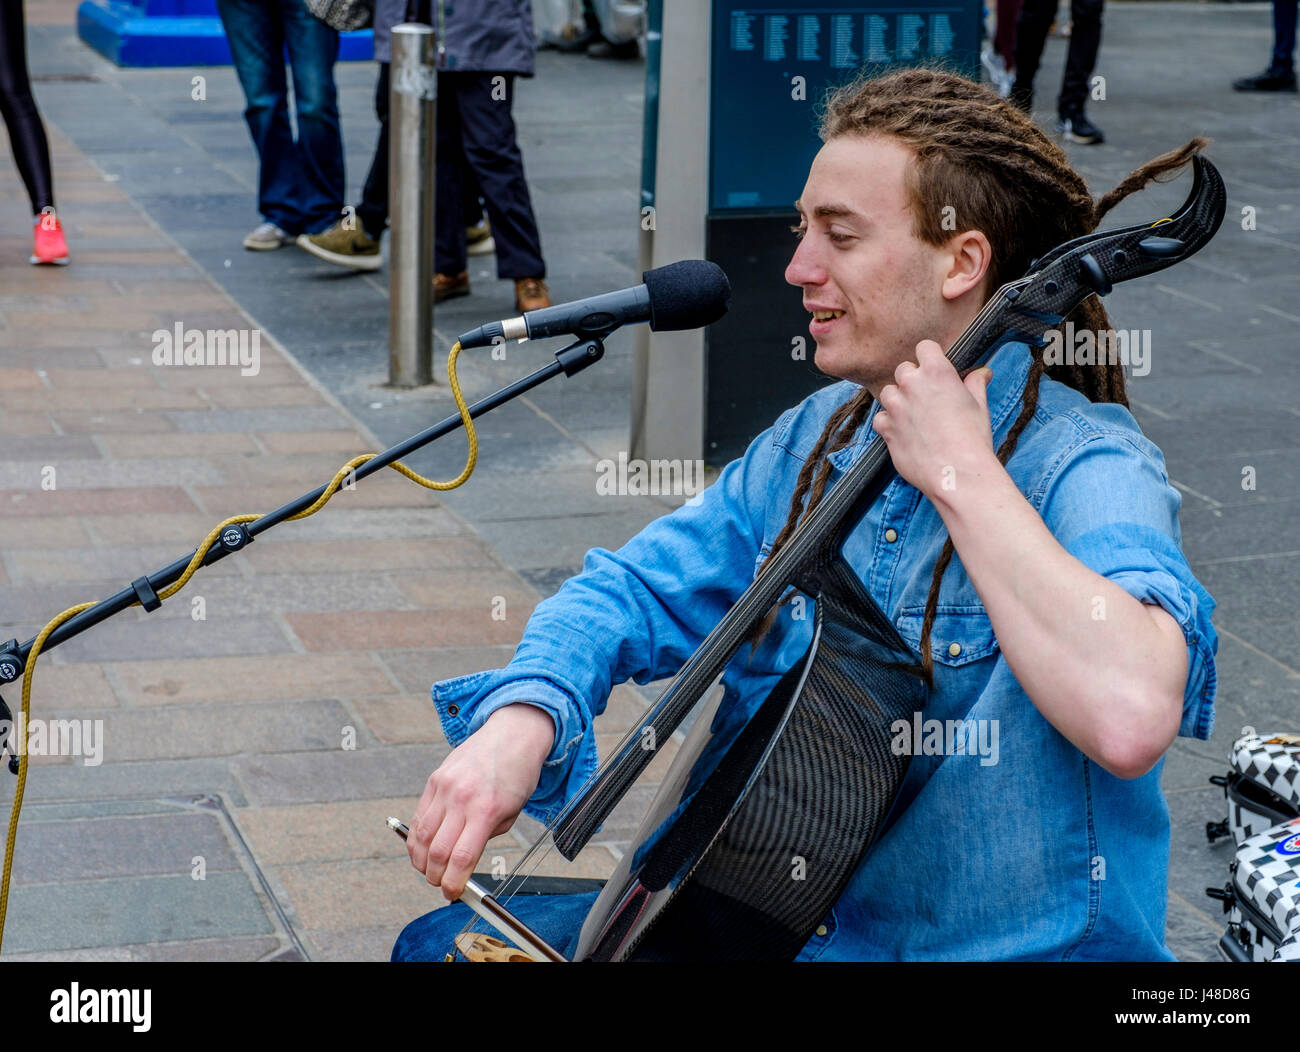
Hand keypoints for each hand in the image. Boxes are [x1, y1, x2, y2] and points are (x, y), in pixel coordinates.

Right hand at [407, 703, 554, 900]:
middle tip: (441, 883)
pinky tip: (421, 849)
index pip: (462, 857)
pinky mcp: (434, 780)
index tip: (452, 894)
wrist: (511, 734)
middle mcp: (461, 799)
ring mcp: (444, 788)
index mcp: (486, 810)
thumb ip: (486, 836)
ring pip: (421, 836)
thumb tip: (463, 861)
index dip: (454, 883)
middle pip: (437, 852)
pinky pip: (418, 817)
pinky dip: (415, 839)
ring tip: (429, 870)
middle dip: (436, 876)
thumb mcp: (511, 813)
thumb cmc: (517, 775)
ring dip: (421, 861)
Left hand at [871, 340, 996, 500]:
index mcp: (937, 372)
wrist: (956, 473)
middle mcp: (912, 384)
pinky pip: (880, 418)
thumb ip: (976, 384)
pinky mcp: (886, 428)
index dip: (930, 357)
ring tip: (915, 416)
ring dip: (898, 400)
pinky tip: (904, 431)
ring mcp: (895, 406)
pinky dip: (889, 422)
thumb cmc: (972, 439)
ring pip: (888, 392)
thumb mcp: (979, 405)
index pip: (924, 347)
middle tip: (927, 398)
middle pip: (904, 370)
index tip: (934, 368)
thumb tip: (982, 372)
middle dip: (913, 380)